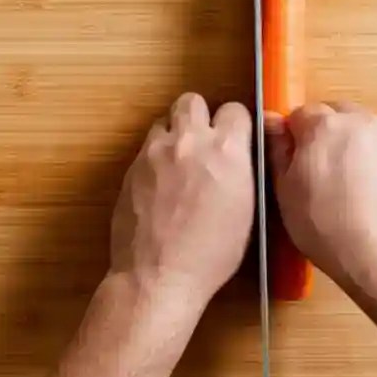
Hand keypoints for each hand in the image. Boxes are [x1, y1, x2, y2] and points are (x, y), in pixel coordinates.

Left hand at [109, 93, 254, 317]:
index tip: (234, 141)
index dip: (235, 125)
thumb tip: (237, 161)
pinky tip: (160, 187)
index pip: (234, 110)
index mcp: (226, 150)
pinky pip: (145, 149)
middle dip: (199, 117)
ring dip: (173, 136)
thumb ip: (241, 173)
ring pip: (163, 122)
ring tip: (178, 165)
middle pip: (191, 101)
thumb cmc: (211, 254)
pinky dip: (155, 159)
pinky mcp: (130, 168)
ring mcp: (154, 152)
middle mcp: (188, 141)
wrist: (158, 275)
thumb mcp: (246, 212)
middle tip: (203, 144)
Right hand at [265, 102, 376, 288]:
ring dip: (356, 146)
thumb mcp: (286, 192)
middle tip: (323, 173)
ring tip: (353, 186)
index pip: (302, 113)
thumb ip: (278, 149)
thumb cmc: (326, 228)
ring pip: (366, 130)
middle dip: (328, 135)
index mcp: (325, 126)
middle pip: (338, 115)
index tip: (296, 161)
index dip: (296, 136)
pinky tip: (375, 194)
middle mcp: (362, 121)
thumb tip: (272, 120)